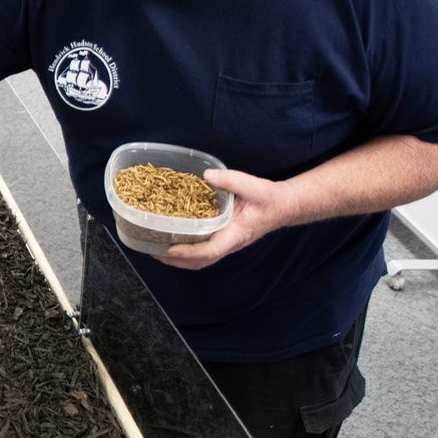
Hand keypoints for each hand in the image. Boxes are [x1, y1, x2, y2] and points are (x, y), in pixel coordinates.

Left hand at [154, 168, 299, 270]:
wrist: (283, 206)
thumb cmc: (269, 198)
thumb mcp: (253, 186)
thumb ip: (231, 180)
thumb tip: (206, 176)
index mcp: (236, 233)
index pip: (210, 250)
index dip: (188, 252)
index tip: (170, 249)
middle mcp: (230, 243)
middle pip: (200, 261)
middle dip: (176, 260)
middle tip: (153, 252)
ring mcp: (227, 243)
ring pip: (201, 260)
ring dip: (179, 259)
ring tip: (157, 250)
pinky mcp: (224, 238)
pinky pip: (203, 251)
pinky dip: (187, 251)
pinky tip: (173, 240)